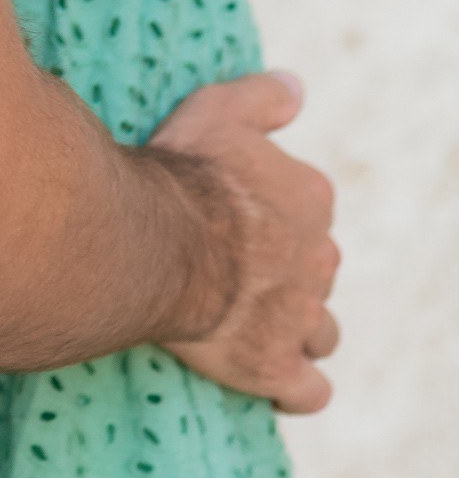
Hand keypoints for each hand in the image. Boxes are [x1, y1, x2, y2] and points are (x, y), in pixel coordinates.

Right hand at [149, 69, 341, 410]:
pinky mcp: (275, 366)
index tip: (235, 216)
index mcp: (310, 199)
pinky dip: (295, 387)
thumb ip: (260, 98)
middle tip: (230, 265)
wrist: (154, 242)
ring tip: (255, 322)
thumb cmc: (181, 173)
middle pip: (315, 270)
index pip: (310, 208)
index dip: (275, 214)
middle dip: (286, 272)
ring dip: (299, 328)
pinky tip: (274, 381)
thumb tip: (296, 86)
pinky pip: (307, 390)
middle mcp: (320, 260)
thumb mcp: (216, 112)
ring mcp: (302, 317)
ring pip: (322, 330)